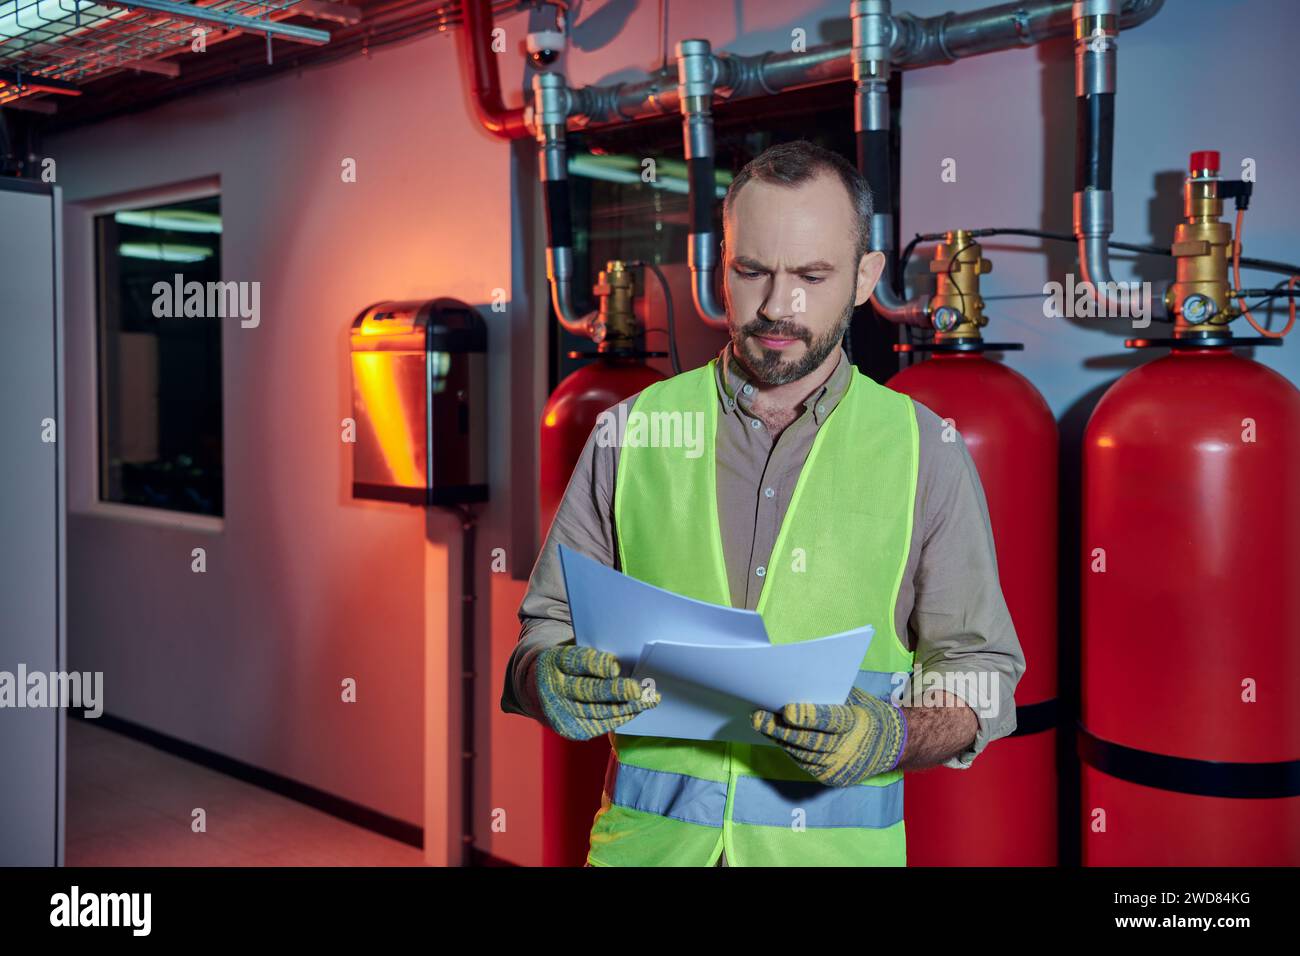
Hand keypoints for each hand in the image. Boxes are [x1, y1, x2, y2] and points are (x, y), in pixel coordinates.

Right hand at [533, 644, 659, 740]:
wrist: (537, 688)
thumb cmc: (568, 662)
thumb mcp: (573, 648)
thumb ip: (594, 650)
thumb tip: (630, 653)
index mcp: (553, 661)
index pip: (575, 661)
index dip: (595, 664)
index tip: (615, 667)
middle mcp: (553, 689)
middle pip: (588, 690)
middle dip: (615, 691)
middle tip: (638, 690)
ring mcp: (560, 712)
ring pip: (598, 711)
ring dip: (628, 706)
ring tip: (650, 699)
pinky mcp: (570, 730)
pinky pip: (600, 725)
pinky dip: (621, 716)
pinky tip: (637, 709)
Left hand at [750, 686, 906, 786]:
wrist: (890, 745)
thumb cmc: (865, 712)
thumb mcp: (854, 698)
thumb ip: (828, 695)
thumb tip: (793, 684)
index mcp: (856, 723)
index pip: (830, 721)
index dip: (809, 717)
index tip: (787, 710)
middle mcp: (847, 749)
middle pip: (808, 740)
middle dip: (780, 729)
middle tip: (756, 717)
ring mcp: (838, 767)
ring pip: (801, 753)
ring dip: (779, 739)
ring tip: (760, 723)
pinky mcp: (831, 779)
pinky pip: (804, 763)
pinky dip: (789, 749)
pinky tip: (777, 737)